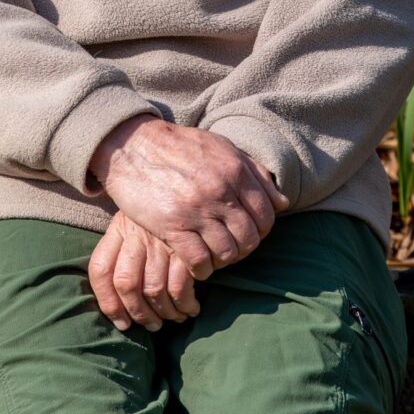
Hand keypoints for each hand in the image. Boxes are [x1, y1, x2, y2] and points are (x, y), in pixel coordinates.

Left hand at [88, 210, 198, 331]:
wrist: (190, 189)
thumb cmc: (160, 217)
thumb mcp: (134, 221)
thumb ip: (121, 250)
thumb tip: (117, 301)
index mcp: (118, 229)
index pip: (100, 269)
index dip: (108, 302)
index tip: (122, 322)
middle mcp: (136, 235)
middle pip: (126, 284)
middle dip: (139, 313)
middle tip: (151, 325)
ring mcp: (160, 241)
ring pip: (153, 290)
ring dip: (165, 313)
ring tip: (174, 317)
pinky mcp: (185, 247)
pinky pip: (179, 286)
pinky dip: (185, 304)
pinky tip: (191, 308)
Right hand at [89, 117, 289, 279]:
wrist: (132, 145)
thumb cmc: (178, 146)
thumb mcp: (220, 147)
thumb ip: (253, 172)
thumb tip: (282, 202)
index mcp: (235, 170)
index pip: (266, 215)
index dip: (261, 231)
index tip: (247, 233)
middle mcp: (220, 190)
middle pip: (250, 238)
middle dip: (243, 249)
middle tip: (230, 248)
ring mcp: (196, 209)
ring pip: (228, 253)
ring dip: (223, 260)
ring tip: (213, 256)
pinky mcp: (172, 225)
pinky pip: (199, 261)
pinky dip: (202, 269)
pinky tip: (196, 264)